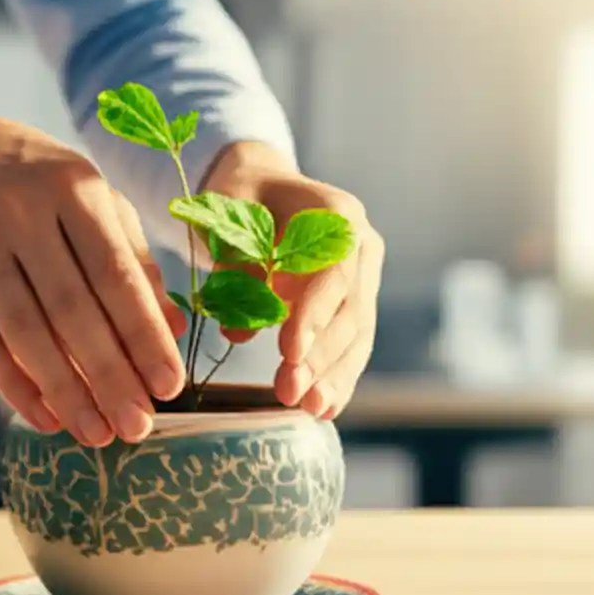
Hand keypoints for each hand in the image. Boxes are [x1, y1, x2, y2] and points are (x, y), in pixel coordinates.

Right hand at [0, 86, 186, 445]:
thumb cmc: (34, 182)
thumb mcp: (90, 200)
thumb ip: (134, 259)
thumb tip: (175, 327)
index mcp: (75, 190)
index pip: (117, 275)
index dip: (144, 335)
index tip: (170, 385)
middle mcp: (22, 212)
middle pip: (73, 311)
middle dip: (111, 376)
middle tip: (139, 426)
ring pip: (26, 333)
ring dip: (67, 392)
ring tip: (99, 434)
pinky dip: (15, 386)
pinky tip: (47, 418)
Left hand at [202, 143, 384, 418]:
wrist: (262, 186)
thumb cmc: (242, 196)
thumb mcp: (229, 215)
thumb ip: (237, 264)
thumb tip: (240, 330)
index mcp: (338, 214)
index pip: (334, 272)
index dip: (314, 315)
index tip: (289, 351)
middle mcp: (362, 246)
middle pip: (351, 309)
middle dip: (321, 356)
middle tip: (290, 390)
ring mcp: (364, 277)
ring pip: (358, 334)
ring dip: (334, 375)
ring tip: (311, 408)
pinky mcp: (355, 304)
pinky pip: (351, 345)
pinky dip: (337, 377)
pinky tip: (323, 407)